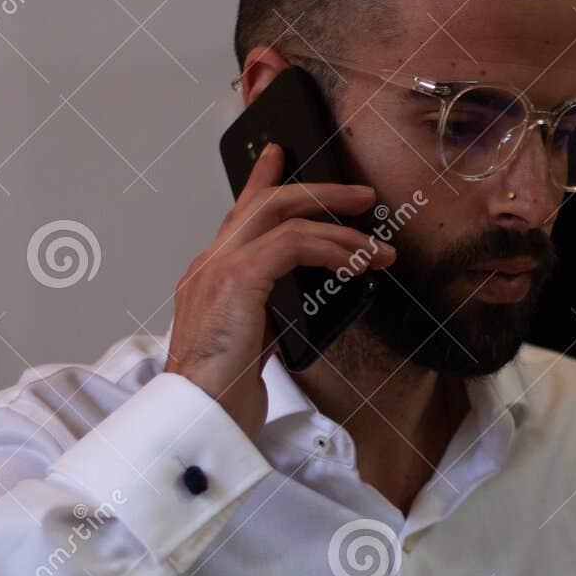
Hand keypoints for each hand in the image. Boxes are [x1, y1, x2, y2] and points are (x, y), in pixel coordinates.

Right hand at [164, 143, 389, 436]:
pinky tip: (356, 264)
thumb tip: (303, 295)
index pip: (238, 215)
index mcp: (209, 276)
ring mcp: (218, 268)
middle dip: (319, 192)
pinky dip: (331, 249)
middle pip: (266, 203)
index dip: (261, 181)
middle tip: (360, 196)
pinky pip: (294, 244)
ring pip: (285, 216)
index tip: (279, 158)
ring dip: (341, 227)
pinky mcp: (236, 280)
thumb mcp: (250, 342)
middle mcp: (209, 264)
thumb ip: (266, 310)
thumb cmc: (222, 391)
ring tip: (377, 246)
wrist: (197, 417)